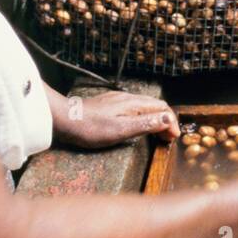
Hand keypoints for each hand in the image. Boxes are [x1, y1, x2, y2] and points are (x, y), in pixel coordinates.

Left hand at [59, 91, 179, 148]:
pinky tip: (137, 127)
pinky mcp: (109, 104)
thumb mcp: (120, 130)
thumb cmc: (90, 128)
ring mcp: (117, 100)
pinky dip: (143, 118)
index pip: (162, 108)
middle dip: (166, 121)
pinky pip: (133, 108)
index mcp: (133, 104)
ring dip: (155, 120)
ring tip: (157, 135)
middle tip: (167, 139)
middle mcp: (127, 98)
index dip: (172, 122)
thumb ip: (145, 124)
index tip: (174, 138)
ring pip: (144, 107)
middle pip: (155, 106)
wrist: (63, 119)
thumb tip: (168, 119)